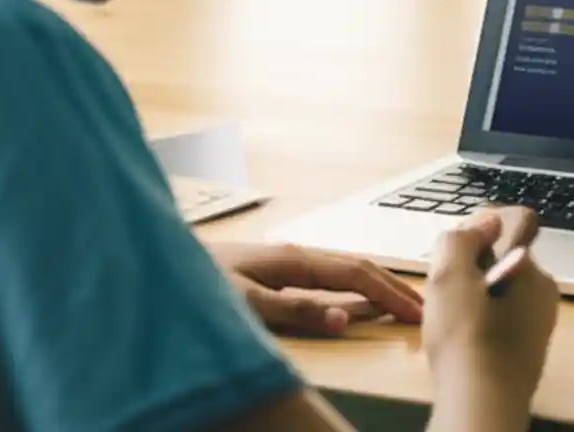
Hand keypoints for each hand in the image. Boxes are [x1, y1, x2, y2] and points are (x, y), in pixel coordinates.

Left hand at [210, 242, 423, 336]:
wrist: (151, 262)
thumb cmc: (192, 284)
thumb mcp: (243, 304)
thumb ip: (294, 311)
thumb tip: (345, 319)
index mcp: (294, 260)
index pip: (357, 274)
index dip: (390, 294)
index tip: (418, 313)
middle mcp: (295, 255)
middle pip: (357, 268)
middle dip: (392, 287)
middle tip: (423, 310)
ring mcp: (285, 261)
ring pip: (343, 272)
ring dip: (375, 287)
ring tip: (400, 304)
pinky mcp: (273, 271)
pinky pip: (326, 279)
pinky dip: (351, 290)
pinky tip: (355, 302)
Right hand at [423, 208, 558, 404]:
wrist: (482, 403)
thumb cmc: (467, 341)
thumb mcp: (450, 274)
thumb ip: (462, 238)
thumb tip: (485, 222)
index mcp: (532, 268)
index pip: (517, 222)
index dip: (483, 228)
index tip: (459, 248)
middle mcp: (544, 292)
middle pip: (505, 260)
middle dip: (474, 267)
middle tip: (448, 290)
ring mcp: (539, 323)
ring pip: (502, 292)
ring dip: (475, 297)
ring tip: (452, 320)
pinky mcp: (527, 351)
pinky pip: (502, 322)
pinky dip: (481, 325)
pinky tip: (463, 343)